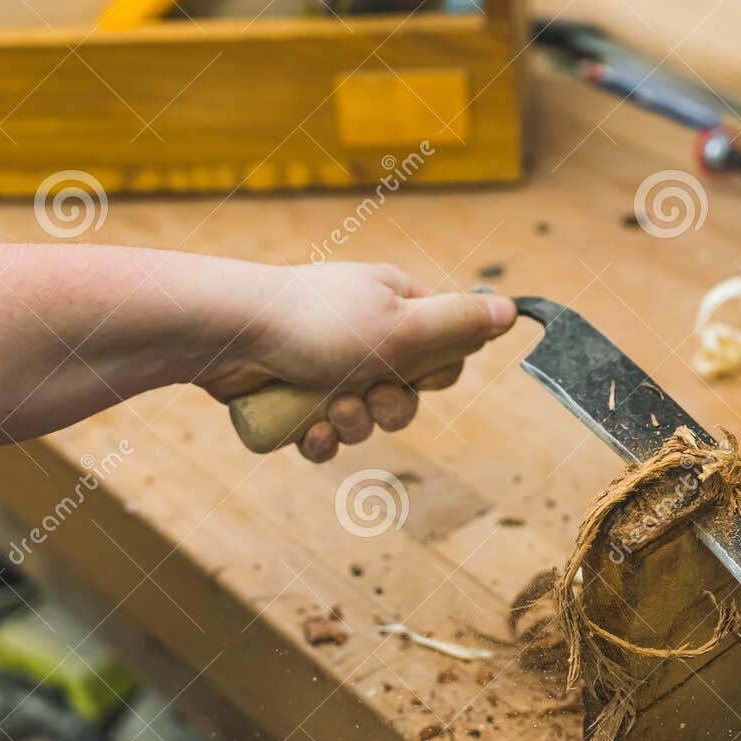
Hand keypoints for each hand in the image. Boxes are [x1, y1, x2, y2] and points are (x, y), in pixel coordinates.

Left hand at [198, 262, 515, 461]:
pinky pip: (324, 430)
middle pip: (405, 391)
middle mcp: (363, 331)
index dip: (434, 374)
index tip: (416, 375)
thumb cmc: (317, 322)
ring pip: (363, 416)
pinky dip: (319, 437)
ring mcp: (325, 362)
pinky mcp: (292, 391)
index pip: (442, 348)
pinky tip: (307, 429)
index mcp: (394, 303)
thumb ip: (458, 323)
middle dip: (389, 408)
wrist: (228, 335)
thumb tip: (512, 308)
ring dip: (352, 424)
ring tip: (329, 410)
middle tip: (368, 397)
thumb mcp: (401, 324)